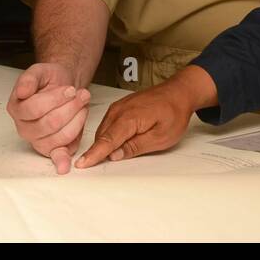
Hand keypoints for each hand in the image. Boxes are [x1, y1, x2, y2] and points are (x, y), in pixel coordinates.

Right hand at [7, 62, 90, 173]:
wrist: (63, 87)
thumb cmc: (50, 81)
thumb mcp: (39, 71)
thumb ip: (29, 79)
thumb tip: (22, 91)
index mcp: (17, 109)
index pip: (34, 108)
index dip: (56, 98)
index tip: (70, 89)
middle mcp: (24, 128)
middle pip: (50, 123)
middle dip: (71, 107)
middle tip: (83, 95)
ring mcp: (38, 141)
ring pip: (60, 136)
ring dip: (78, 119)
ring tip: (83, 105)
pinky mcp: (52, 150)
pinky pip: (60, 153)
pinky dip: (61, 161)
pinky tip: (64, 166)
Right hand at [75, 69, 206, 168]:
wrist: (178, 92)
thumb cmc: (174, 113)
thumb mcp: (160, 137)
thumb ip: (135, 146)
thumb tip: (114, 155)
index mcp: (130, 118)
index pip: (107, 140)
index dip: (93, 154)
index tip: (81, 164)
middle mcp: (120, 110)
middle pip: (102, 136)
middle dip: (96, 152)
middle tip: (91, 166)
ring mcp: (118, 107)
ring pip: (103, 131)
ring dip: (102, 144)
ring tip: (102, 158)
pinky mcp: (119, 108)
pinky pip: (108, 125)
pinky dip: (107, 136)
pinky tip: (112, 144)